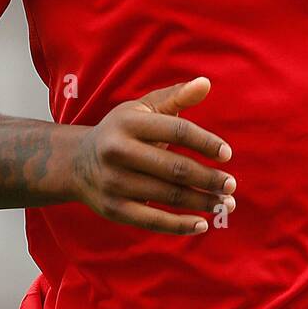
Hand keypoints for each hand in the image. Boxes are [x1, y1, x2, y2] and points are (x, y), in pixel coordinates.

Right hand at [69, 76, 235, 234]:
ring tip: (225, 204)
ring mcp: (114, 183)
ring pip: (168, 195)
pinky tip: (202, 224)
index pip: (177, 130)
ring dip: (202, 202)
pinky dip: (180, 225)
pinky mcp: (113, 209)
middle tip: (231, 185)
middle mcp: (118, 152)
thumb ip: (175, 97)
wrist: (76, 163)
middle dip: (208, 178)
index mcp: (129, 123)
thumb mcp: (142, 108)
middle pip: (175, 168)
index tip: (227, 154)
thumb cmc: (121, 131)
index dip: (205, 143)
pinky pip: (152, 221)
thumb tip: (206, 83)